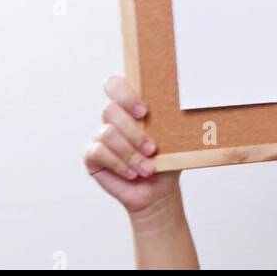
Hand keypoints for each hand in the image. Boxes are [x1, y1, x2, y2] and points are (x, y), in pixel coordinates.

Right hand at [84, 76, 179, 213]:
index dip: (124, 94)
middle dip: (133, 132)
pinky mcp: (92, 156)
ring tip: (148, 169)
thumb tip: (184, 108)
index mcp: (131, 107)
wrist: (159, 189)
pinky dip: (119, 164)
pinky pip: (99, 152)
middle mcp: (113, 118)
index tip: (144, 112)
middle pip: (111, 110)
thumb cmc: (167, 159)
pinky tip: (133, 174)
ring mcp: (100, 136)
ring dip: (130, 153)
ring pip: (108, 133)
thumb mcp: (174, 138)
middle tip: (152, 148)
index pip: (115, 85)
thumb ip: (171, 120)